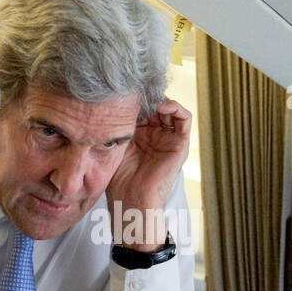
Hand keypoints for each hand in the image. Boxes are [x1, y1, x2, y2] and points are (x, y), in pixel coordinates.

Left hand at [105, 98, 192, 250]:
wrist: (131, 200)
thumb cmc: (118, 179)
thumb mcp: (113, 144)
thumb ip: (115, 124)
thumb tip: (106, 99)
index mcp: (140, 134)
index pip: (141, 106)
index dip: (134, 97)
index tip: (123, 90)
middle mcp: (156, 134)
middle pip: (156, 103)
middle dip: (146, 96)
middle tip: (136, 91)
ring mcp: (169, 138)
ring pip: (170, 107)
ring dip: (160, 98)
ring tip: (148, 98)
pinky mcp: (180, 144)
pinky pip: (185, 118)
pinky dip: (176, 107)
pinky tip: (161, 105)